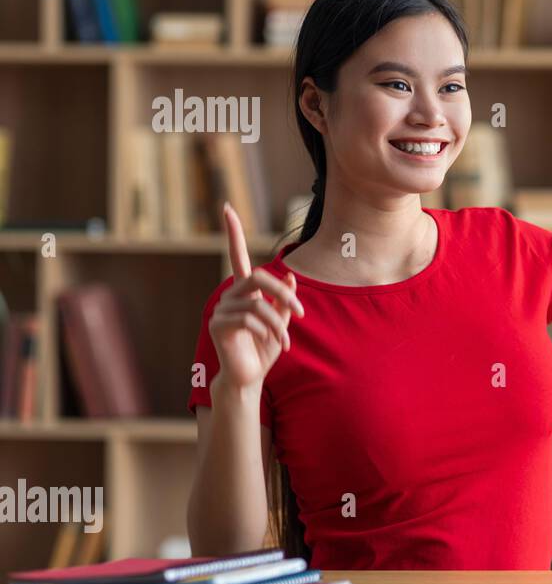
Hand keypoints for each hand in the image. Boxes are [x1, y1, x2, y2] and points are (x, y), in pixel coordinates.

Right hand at [208, 202, 305, 388]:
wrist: (249, 377)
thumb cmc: (265, 348)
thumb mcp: (281, 321)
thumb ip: (284, 300)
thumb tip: (289, 276)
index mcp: (245, 291)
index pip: (237, 255)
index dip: (233, 232)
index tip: (227, 207)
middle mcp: (230, 295)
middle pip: (259, 277)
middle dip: (284, 295)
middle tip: (301, 313)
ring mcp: (221, 309)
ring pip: (259, 304)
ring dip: (278, 324)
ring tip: (286, 341)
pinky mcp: (218, 325)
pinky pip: (250, 320)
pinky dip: (269, 332)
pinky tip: (277, 345)